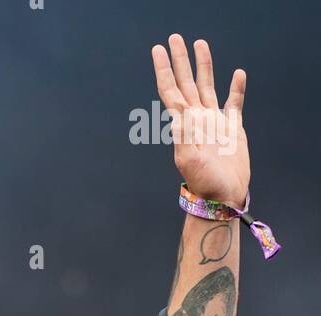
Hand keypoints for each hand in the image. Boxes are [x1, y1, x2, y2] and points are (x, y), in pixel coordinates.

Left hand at [152, 35, 249, 207]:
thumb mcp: (189, 161)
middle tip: (175, 38)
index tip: (158, 50)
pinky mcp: (233, 128)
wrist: (223, 198)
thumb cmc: (204, 184)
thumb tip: (178, 113)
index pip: (171, 90)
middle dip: (180, 60)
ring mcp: (215, 121)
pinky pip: (234, 102)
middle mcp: (197, 118)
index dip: (164, 70)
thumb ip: (184, 136)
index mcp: (185, 124)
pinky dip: (236, 88)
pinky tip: (237, 74)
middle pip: (187, 82)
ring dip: (204, 65)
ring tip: (200, 44)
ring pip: (207, 85)